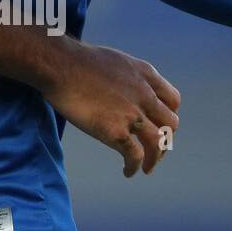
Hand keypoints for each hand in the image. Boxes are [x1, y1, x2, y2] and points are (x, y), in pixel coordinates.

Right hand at [42, 38, 180, 177]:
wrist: (58, 64)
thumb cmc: (74, 59)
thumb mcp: (112, 59)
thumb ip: (124, 76)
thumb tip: (118, 88)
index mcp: (144, 74)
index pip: (173, 101)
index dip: (168, 115)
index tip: (158, 124)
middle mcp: (145, 95)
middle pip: (170, 124)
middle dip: (165, 138)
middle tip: (154, 148)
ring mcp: (132, 114)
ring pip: (158, 143)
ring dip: (155, 158)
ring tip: (147, 168)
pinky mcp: (117, 131)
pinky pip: (136, 156)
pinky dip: (135, 167)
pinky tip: (128, 171)